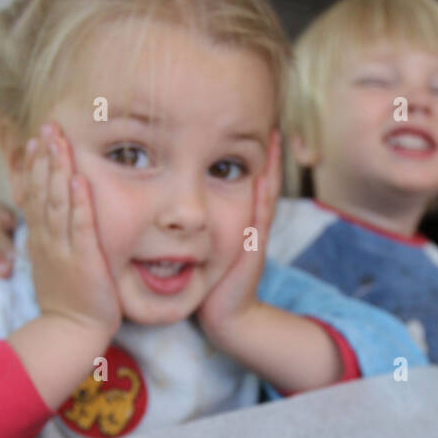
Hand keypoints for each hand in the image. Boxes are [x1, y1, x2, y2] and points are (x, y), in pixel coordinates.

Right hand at [19, 122, 121, 341]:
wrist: (70, 332)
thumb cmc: (67, 300)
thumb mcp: (51, 263)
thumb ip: (49, 238)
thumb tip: (53, 215)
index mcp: (40, 239)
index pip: (33, 195)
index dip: (34, 166)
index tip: (36, 140)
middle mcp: (48, 240)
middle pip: (43, 191)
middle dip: (45, 157)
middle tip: (47, 126)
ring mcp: (64, 250)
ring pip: (57, 203)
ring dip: (58, 170)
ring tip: (58, 141)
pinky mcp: (84, 261)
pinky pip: (80, 227)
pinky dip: (79, 203)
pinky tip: (78, 180)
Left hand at [197, 129, 281, 341]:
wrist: (225, 318)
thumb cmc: (206, 286)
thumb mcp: (197, 252)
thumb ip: (188, 229)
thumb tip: (165, 211)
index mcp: (231, 222)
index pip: (236, 180)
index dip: (240, 154)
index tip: (243, 124)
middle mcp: (247, 224)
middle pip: (258, 179)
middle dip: (261, 151)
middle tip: (266, 119)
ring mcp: (253, 234)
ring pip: (264, 192)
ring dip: (268, 164)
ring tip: (272, 135)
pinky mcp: (253, 247)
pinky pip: (260, 214)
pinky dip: (265, 191)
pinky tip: (263, 170)